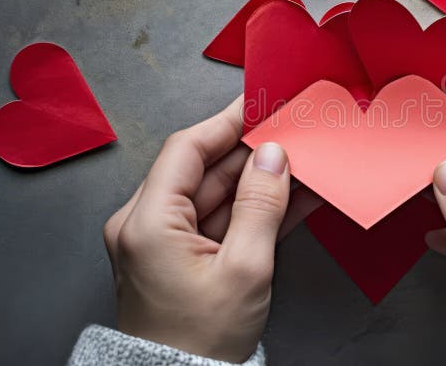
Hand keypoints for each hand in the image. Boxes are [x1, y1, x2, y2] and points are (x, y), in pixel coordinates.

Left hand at [102, 96, 320, 361]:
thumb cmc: (201, 341)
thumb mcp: (244, 270)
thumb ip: (261, 205)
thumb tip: (273, 156)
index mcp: (147, 223)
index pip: (187, 149)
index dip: (226, 122)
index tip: (258, 104)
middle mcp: (146, 225)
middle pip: (202, 170)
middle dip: (249, 152)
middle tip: (288, 133)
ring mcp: (163, 241)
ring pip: (214, 194)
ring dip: (256, 181)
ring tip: (299, 164)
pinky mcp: (181, 255)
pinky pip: (218, 220)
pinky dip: (251, 209)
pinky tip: (288, 196)